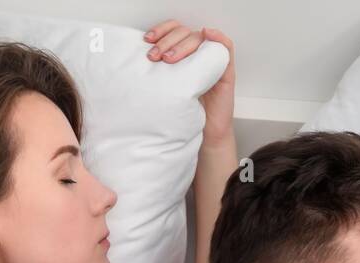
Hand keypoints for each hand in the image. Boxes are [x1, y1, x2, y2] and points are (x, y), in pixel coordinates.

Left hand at [143, 20, 235, 148]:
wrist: (205, 134)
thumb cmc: (186, 113)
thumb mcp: (165, 89)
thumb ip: (156, 74)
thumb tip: (133, 64)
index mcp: (183, 55)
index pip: (174, 31)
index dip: (161, 30)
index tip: (147, 40)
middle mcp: (197, 54)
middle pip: (184, 33)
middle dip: (167, 41)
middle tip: (155, 56)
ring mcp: (212, 61)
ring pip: (200, 38)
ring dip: (183, 44)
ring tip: (169, 58)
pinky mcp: (226, 70)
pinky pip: (226, 47)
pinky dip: (218, 37)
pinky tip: (206, 34)